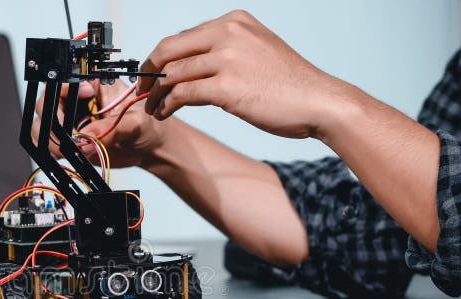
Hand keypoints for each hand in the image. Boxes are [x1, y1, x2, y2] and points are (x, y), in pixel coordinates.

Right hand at [32, 80, 167, 168]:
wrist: (146, 146)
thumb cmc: (145, 126)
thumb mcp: (135, 123)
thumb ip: (111, 128)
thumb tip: (85, 137)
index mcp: (92, 84)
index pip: (64, 79)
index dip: (64, 91)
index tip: (83, 104)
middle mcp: (76, 100)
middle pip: (46, 102)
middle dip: (55, 121)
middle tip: (72, 136)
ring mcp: (69, 119)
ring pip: (42, 123)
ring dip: (50, 138)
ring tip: (70, 147)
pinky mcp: (66, 138)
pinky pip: (45, 141)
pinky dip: (50, 149)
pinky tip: (65, 152)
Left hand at [138, 10, 344, 138]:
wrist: (319, 101)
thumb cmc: (289, 84)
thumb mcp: (256, 52)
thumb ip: (225, 51)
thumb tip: (190, 65)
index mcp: (234, 21)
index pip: (183, 37)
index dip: (161, 58)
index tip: (151, 74)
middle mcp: (229, 33)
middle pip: (169, 49)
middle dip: (148, 72)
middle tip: (141, 90)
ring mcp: (227, 59)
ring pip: (173, 74)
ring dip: (155, 94)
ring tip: (152, 108)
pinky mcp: (227, 87)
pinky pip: (182, 94)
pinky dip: (167, 105)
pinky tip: (164, 114)